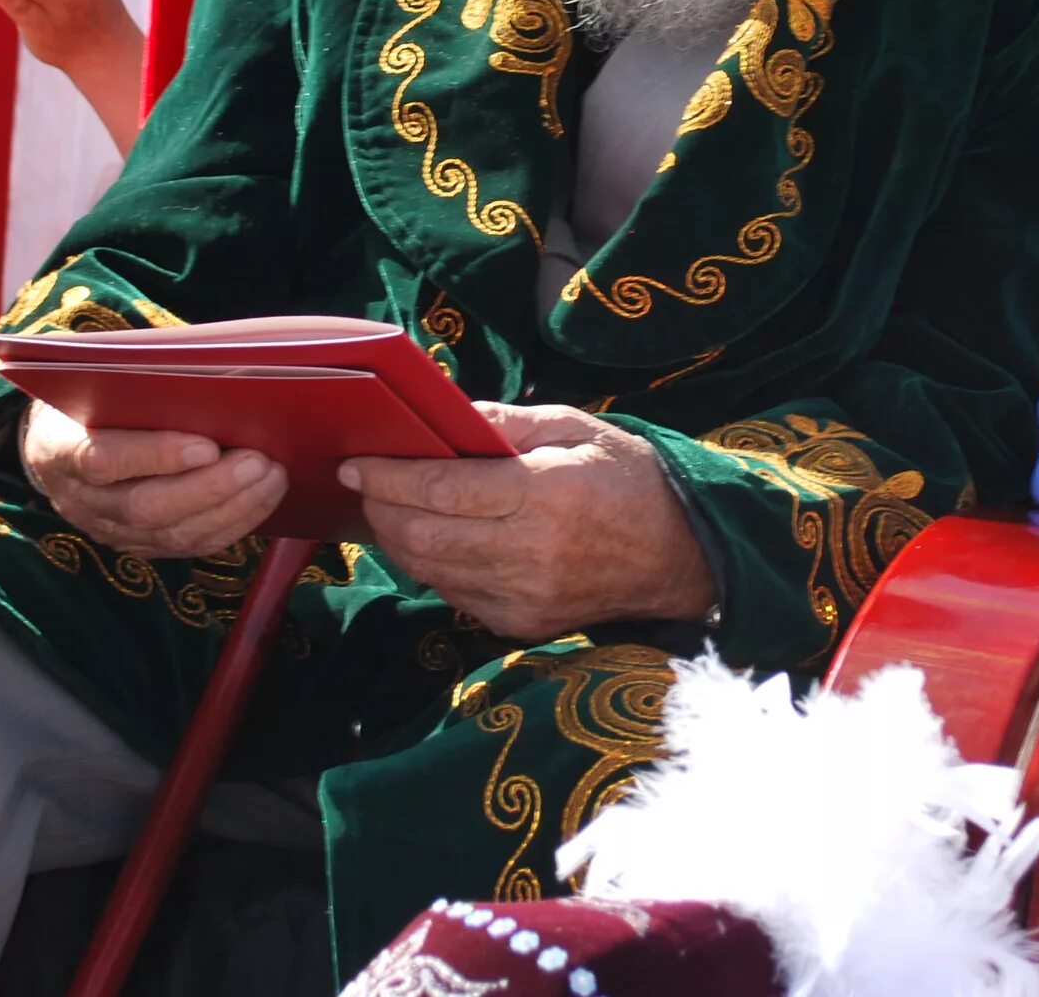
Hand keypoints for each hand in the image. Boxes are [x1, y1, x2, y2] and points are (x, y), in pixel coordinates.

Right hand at [19, 399, 287, 559]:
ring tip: (272, 475)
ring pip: (172, 534)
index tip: (207, 446)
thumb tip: (212, 370)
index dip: (156, 456)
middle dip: (209, 487)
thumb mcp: (99, 377)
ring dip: (231, 507)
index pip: (102, 459)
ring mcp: (108, 529)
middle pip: (144, 507)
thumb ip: (138, 379)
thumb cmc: (94, 393)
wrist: (65, 434)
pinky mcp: (138, 544)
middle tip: (259, 461)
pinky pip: (188, 546)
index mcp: (57, 447)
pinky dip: (232, 524)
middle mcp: (77, 499)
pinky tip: (262, 498)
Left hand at [343, 403, 714, 639]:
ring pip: (430, 571)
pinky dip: (430, 567)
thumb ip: (508, 420)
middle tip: (363, 484)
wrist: (683, 556)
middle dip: (379, 509)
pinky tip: (428, 540)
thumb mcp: (576, 427)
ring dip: (396, 540)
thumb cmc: (629, 479)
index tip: (355, 463)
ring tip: (385, 510)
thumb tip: (446, 414)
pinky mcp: (523, 625)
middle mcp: (530, 553)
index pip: (442, 490)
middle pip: (423, 535)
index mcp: (545, 495)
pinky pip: (454, 596)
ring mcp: (525, 597)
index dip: (388, 477)